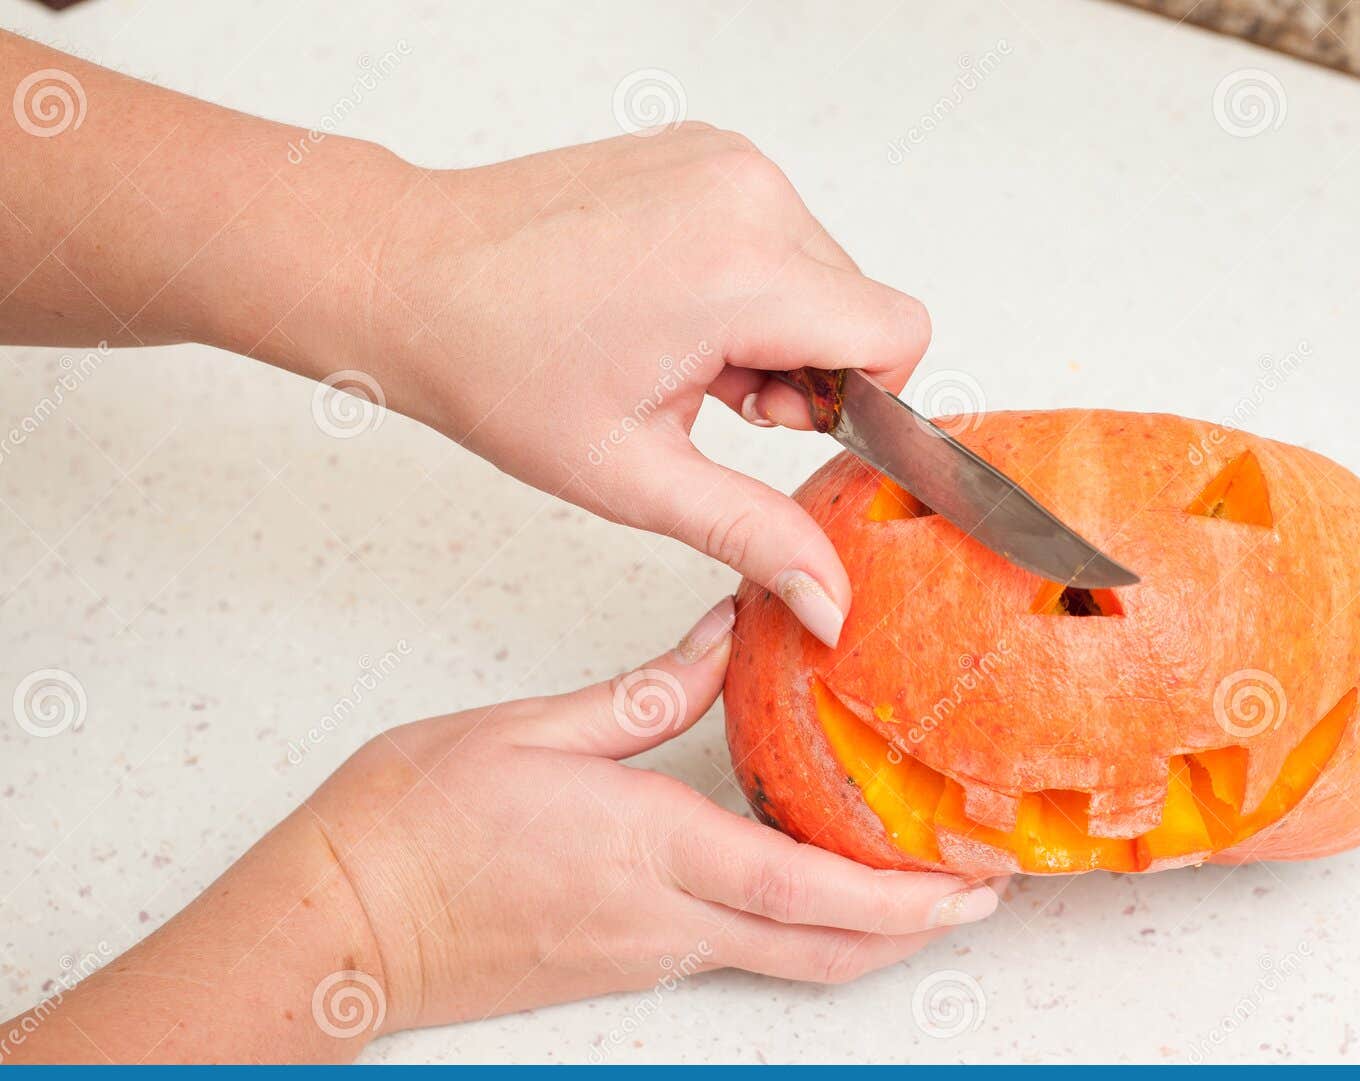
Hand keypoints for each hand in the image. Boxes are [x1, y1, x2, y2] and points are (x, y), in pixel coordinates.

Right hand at [313, 596, 994, 1034]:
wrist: (336, 925)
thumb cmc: (411, 826)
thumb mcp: (531, 730)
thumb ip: (645, 692)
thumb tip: (724, 636)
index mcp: (649, 850)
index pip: (808, 890)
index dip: (903, 898)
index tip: (969, 884)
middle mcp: (661, 919)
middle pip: (821, 950)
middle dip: (913, 931)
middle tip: (977, 896)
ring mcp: (642, 953)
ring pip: (786, 960)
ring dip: (864, 935)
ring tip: (917, 890)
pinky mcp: (619, 964)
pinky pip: (735, 951)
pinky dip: (796, 929)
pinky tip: (805, 886)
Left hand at [337, 126, 931, 645]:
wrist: (410, 277)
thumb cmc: (497, 367)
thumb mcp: (637, 476)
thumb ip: (754, 534)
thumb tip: (830, 599)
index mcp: (740, 270)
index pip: (898, 332)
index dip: (861, 399)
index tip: (785, 424)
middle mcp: (745, 194)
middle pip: (860, 304)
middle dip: (809, 369)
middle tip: (715, 399)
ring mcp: (725, 161)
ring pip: (823, 270)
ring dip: (777, 327)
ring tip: (684, 357)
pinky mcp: (705, 150)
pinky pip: (779, 230)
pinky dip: (749, 282)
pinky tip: (675, 313)